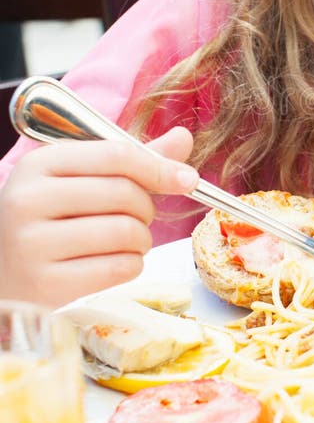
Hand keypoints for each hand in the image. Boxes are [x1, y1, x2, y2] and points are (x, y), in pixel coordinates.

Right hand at [0, 128, 197, 305]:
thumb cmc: (50, 220)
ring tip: (126, 241)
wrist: (4, 271)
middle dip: (147, 208)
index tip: (186, 179)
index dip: (160, 167)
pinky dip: (132, 264)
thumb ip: (131, 159)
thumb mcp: (80, 178)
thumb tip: (183, 138)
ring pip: (127, 232)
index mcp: (39, 164)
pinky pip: (120, 267)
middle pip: (125, 193)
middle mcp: (29, 200)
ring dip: (142, 239)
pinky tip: (114, 262)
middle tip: (138, 217)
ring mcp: (33, 244)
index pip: (116, 155)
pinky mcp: (46, 284)